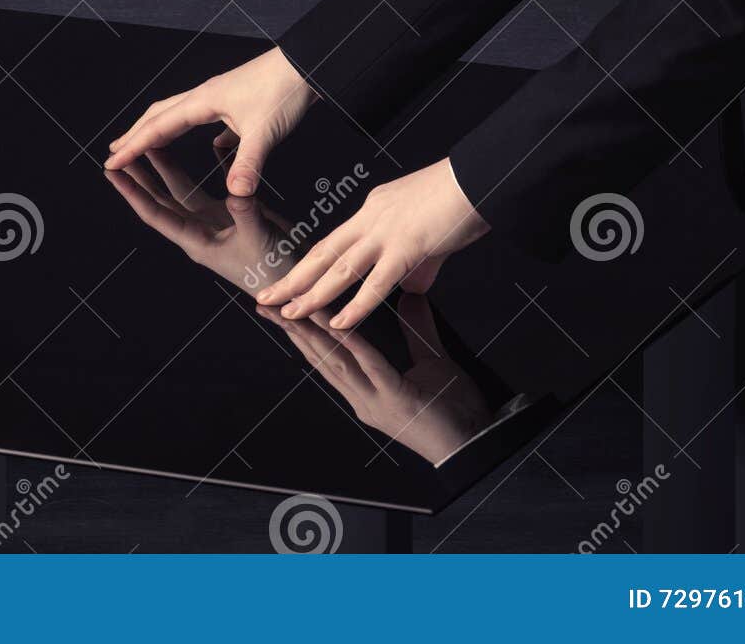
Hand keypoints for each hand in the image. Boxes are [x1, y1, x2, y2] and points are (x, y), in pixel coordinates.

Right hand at [104, 47, 314, 195]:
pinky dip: (207, 135)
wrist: (311, 63)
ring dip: (164, 131)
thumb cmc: (286, 89)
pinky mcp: (243, 101)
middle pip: (161, 116)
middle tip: (116, 152)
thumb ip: (248, 163)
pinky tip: (218, 147)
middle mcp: (208, 96)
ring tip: (152, 145)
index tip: (112, 162)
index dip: (133, 146)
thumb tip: (236, 194)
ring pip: (184, 115)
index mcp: (204, 102)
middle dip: (137, 135)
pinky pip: (216, 121)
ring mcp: (225, 97)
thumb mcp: (265, 131)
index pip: (158, 127)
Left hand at [104, 150, 295, 293]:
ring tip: (151, 144)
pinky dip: (213, 166)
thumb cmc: (271, 271)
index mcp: (196, 241)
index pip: (156, 214)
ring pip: (184, 190)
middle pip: (162, 199)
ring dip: (168, 168)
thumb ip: (244, 213)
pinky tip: (210, 146)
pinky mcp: (234, 213)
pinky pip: (217, 185)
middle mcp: (199, 229)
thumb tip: (234, 188)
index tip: (112, 172)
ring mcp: (215, 220)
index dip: (133, 193)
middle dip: (141, 176)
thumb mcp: (257, 239)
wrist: (294, 280)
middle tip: (120, 152)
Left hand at [256, 157, 488, 329]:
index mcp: (374, 209)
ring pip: (340, 268)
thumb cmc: (463, 198)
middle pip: (323, 253)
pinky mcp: (408, 245)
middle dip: (293, 278)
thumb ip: (418, 263)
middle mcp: (372, 218)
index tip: (287, 281)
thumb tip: (412, 287)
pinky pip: (376, 282)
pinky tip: (337, 323)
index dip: (308, 264)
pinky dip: (355, 305)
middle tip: (265, 296)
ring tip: (289, 313)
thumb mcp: (431, 233)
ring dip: (312, 294)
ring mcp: (387, 231)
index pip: (334, 242)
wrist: (482, 176)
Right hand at [263, 301, 492, 462]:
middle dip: (293, 330)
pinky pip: (370, 368)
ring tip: (292, 309)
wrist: (477, 446)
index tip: (282, 308)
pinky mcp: (395, 402)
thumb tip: (411, 298)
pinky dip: (353, 345)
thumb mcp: (433, 361)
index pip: (326, 356)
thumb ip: (418, 330)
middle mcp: (363, 398)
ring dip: (313, 334)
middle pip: (320, 358)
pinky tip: (339, 326)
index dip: (302, 333)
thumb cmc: (456, 410)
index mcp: (366, 391)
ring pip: (337, 363)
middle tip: (267, 305)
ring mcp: (375, 403)